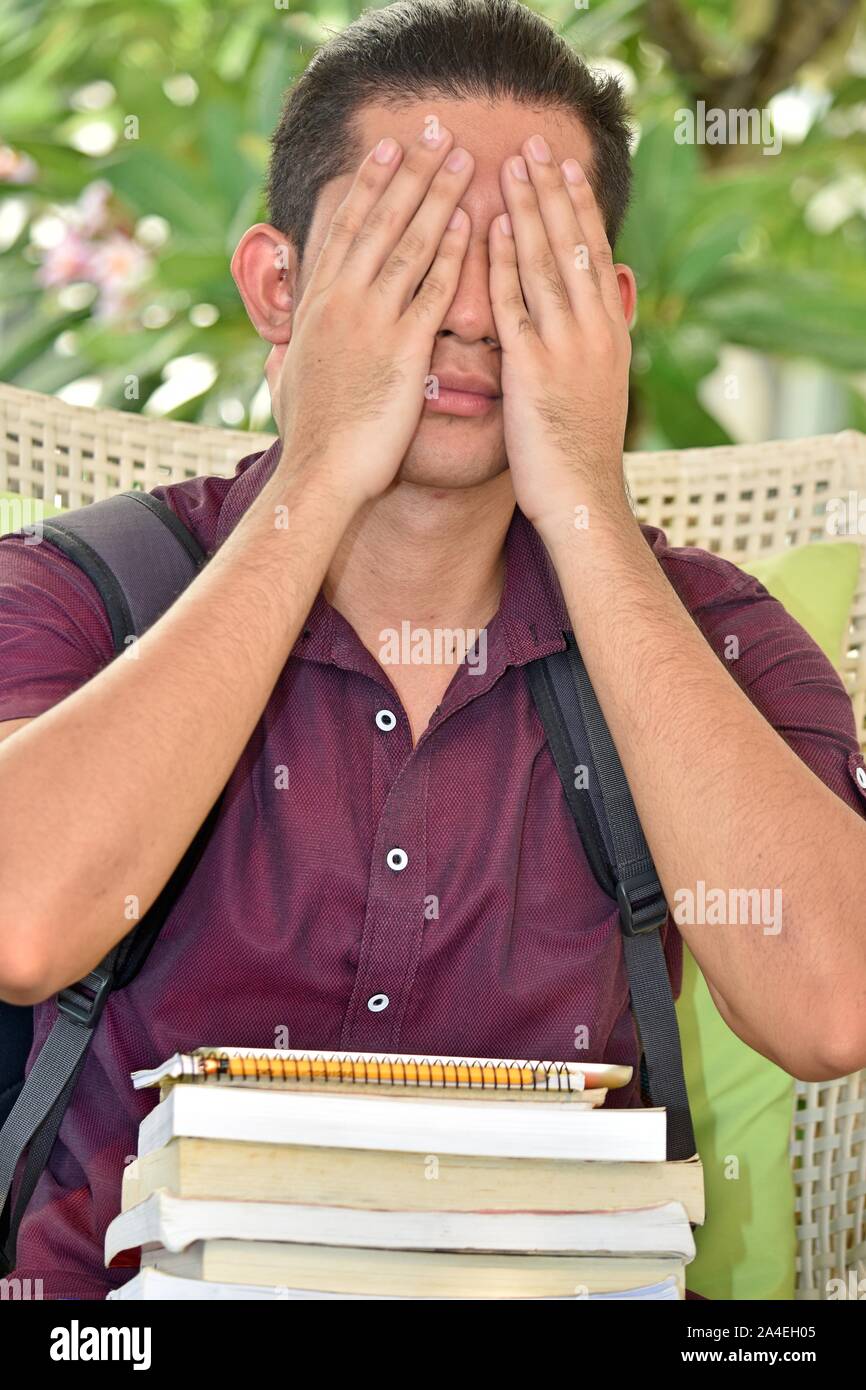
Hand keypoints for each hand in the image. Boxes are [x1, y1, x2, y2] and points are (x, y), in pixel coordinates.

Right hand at [269, 127, 472, 507]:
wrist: (320, 476)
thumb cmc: (309, 442)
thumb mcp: (287, 388)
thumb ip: (288, 361)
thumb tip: (278, 354)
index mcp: (316, 308)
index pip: (343, 232)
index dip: (365, 188)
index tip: (383, 153)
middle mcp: (341, 303)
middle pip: (378, 222)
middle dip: (406, 173)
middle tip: (430, 132)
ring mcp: (371, 323)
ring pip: (408, 244)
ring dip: (437, 196)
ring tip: (461, 158)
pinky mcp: (403, 350)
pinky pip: (433, 291)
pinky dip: (452, 255)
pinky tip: (472, 225)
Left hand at [488, 136, 632, 537]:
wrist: (583, 499)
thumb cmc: (583, 454)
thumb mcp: (598, 390)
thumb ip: (593, 344)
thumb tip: (599, 309)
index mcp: (611, 332)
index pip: (594, 254)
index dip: (579, 208)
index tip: (566, 167)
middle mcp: (595, 330)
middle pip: (573, 246)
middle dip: (554, 191)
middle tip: (536, 144)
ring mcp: (566, 347)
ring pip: (546, 264)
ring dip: (528, 210)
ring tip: (513, 165)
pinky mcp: (533, 369)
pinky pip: (516, 305)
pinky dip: (504, 263)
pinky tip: (491, 228)